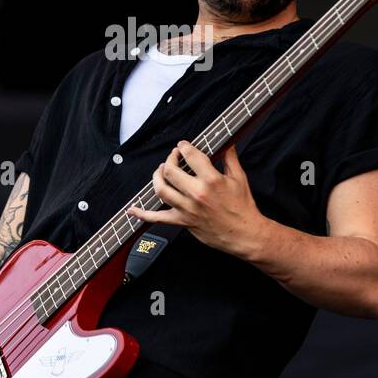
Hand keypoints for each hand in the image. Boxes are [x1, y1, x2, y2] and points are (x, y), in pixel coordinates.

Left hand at [127, 142, 265, 257]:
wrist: (244, 234)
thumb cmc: (243, 208)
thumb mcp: (239, 178)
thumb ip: (230, 158)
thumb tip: (228, 143)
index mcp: (212, 180)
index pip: (191, 156)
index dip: (183, 147)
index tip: (182, 146)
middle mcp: (197, 193)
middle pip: (171, 171)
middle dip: (169, 160)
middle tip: (173, 157)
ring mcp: (188, 209)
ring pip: (161, 190)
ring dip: (156, 178)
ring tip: (160, 172)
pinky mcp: (183, 222)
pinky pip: (158, 219)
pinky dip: (143, 215)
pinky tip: (133, 210)